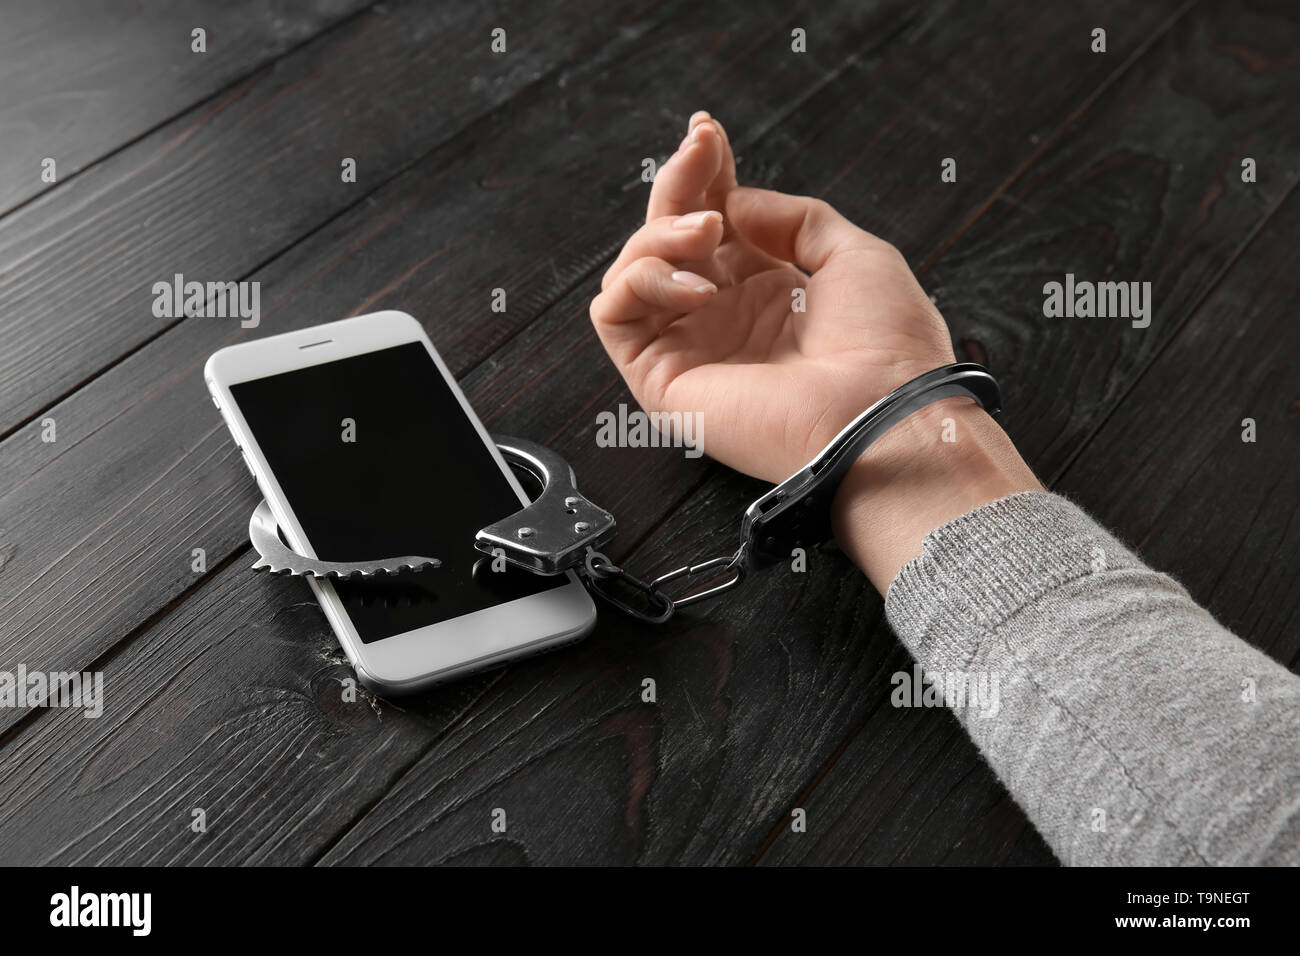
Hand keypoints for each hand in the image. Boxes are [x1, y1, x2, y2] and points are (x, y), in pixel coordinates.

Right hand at [590, 111, 955, 483]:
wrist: (884, 416)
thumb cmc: (887, 348)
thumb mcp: (853, 254)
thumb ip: (792, 217)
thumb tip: (733, 201)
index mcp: (767, 292)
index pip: (713, 223)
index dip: (703, 174)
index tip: (706, 131)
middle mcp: (723, 318)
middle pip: (669, 236)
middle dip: (679, 183)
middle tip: (699, 149)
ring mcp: (690, 348)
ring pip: (633, 270)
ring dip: (661, 232)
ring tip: (708, 232)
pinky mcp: (662, 380)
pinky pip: (614, 313)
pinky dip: (641, 280)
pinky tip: (696, 285)